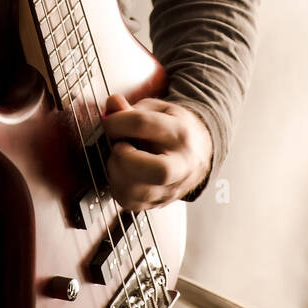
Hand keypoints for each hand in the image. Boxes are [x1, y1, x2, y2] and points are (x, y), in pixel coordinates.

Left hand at [101, 92, 212, 209]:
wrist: (198, 151)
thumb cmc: (174, 127)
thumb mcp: (157, 109)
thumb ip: (132, 108)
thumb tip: (112, 104)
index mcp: (180, 133)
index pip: (144, 125)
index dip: (117, 121)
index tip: (109, 121)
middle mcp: (181, 165)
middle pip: (158, 171)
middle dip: (126, 157)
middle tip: (118, 147)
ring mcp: (173, 188)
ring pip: (141, 192)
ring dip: (117, 172)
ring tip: (118, 158)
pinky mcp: (160, 203)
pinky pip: (131, 202)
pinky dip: (117, 186)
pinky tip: (121, 172)